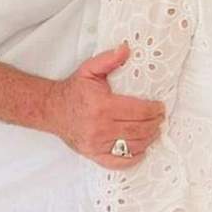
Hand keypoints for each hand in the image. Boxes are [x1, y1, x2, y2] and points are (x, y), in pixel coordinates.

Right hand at [44, 43, 164, 167]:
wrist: (51, 109)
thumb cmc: (73, 90)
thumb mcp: (90, 69)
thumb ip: (109, 59)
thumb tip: (126, 48)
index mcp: (102, 106)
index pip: (139, 111)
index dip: (154, 110)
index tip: (160, 107)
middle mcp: (100, 127)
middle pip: (139, 130)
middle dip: (155, 124)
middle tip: (160, 118)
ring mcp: (96, 144)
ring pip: (132, 146)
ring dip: (149, 139)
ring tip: (154, 130)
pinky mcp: (93, 154)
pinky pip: (117, 163)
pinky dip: (133, 159)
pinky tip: (142, 150)